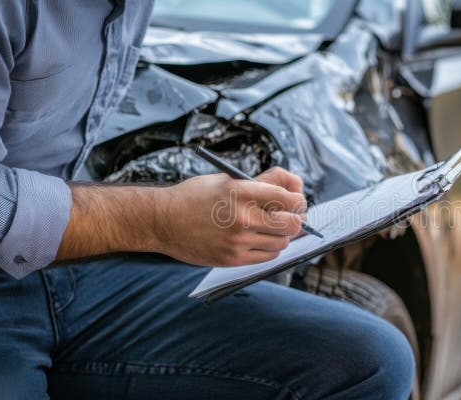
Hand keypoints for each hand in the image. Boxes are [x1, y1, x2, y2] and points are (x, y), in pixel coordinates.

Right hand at [154, 167, 306, 266]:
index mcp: (241, 190)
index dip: (298, 200)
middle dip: (295, 218)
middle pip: (292, 223)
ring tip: (270, 226)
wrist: (162, 220)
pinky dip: (271, 248)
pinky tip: (261, 239)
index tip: (295, 201)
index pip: (289, 198)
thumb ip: (262, 182)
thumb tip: (295, 187)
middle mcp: (242, 216)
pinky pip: (268, 256)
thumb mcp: (228, 179)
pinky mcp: (233, 258)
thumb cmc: (195, 197)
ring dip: (282, 234)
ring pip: (282, 242)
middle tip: (290, 216)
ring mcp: (238, 240)